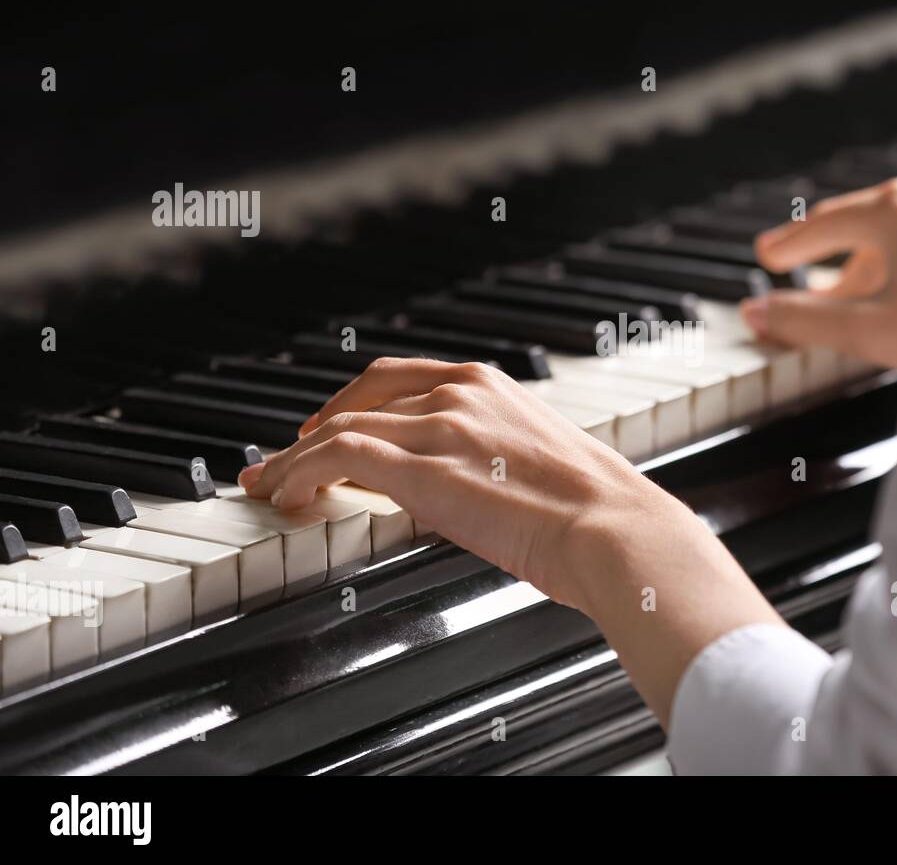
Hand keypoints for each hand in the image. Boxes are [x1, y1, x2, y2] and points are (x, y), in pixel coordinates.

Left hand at [237, 358, 695, 607]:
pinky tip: (288, 495)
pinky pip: (339, 460)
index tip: (330, 426)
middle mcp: (459, 394)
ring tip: (270, 485)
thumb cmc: (595, 509)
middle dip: (315, 427)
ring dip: (294, 460)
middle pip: (361, 398)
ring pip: (340, 430)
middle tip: (287, 458)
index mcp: (490, 385)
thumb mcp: (540, 459)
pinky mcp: (423, 469)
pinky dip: (301, 474)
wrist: (615, 528)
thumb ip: (498, 453)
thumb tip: (476, 481)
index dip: (353, 401)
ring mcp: (439, 428)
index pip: (400, 379)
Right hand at [742, 169, 896, 370]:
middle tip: (810, 284)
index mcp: (890, 211)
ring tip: (870, 289)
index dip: (789, 244)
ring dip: (880, 256)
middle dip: (834, 258)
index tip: (769, 255)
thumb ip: (807, 322)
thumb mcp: (872, 331)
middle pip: (863, 223)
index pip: (820, 224)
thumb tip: (756, 313)